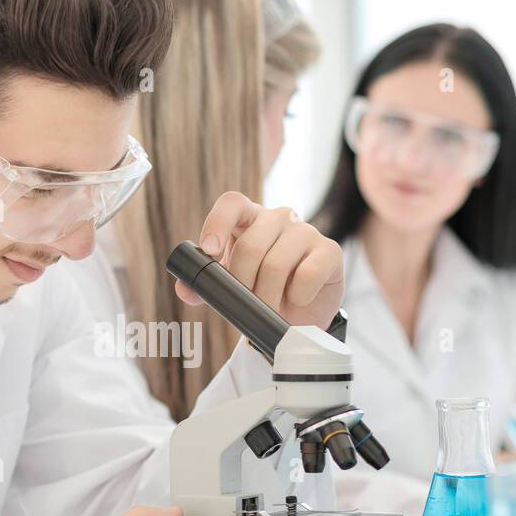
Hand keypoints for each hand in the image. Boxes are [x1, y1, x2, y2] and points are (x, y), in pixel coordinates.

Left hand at [174, 190, 344, 328]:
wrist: (302, 312)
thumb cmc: (263, 289)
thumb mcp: (231, 287)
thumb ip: (206, 286)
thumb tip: (185, 288)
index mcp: (250, 219)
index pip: (232, 203)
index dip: (217, 223)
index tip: (209, 252)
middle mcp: (278, 218)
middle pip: (250, 245)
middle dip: (242, 283)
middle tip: (246, 300)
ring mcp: (306, 231)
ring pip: (275, 265)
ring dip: (267, 297)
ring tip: (269, 308)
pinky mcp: (330, 251)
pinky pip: (306, 275)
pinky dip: (297, 296)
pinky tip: (297, 299)